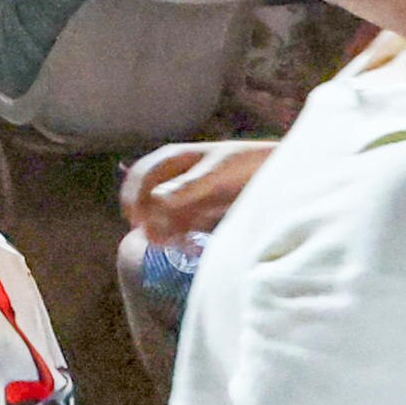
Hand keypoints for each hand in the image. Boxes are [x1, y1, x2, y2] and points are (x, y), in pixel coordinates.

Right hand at [118, 138, 272, 243]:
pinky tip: (189, 246)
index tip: (139, 220)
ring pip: (157, 216)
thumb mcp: (217, 173)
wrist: (270, 175)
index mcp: (171, 159)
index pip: (140, 177)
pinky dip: (178, 238)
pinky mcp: (191, 213)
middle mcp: (170, 177)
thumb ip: (189, 185)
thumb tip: (157, 198)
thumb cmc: (244, 164)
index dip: (135, 198)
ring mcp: (179, 196)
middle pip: (144, 199)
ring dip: (162, 231)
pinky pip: (175, 228)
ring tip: (177, 244)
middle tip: (157, 239)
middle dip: (147, 220)